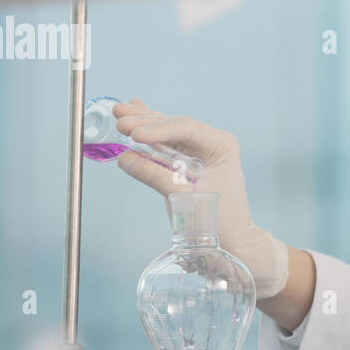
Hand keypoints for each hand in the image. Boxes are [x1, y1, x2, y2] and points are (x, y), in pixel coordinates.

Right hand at [112, 98, 290, 298]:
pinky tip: (135, 110)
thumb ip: (155, 175)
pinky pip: (166, 142)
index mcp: (221, 145)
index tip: (134, 134)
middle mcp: (211, 142)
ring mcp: (200, 150)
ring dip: (143, 123)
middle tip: (119, 118)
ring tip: (119, 112)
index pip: (186, 128)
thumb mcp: (184, 196)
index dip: (158, 129)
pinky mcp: (187, 160)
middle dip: (145, 122)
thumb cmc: (216, 219)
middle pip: (174, 126)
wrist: (230, 240)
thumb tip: (124, 158)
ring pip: (167, 132)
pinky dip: (149, 132)